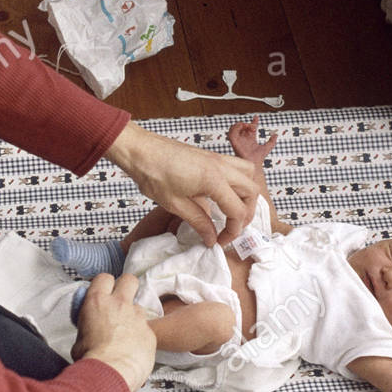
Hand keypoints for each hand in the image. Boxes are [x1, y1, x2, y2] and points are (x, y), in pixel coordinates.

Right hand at [71, 273, 156, 391]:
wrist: (111, 374)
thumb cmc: (92, 360)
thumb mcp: (78, 339)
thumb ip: (86, 328)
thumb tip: (88, 332)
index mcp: (97, 302)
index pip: (104, 278)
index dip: (104, 284)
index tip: (103, 291)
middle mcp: (120, 305)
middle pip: (129, 280)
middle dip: (126, 286)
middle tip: (121, 299)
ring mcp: (138, 318)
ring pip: (139, 307)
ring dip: (133, 316)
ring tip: (126, 333)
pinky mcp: (150, 333)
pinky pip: (146, 329)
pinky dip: (141, 336)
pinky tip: (134, 349)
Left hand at [106, 121, 259, 245]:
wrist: (139, 150)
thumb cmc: (153, 174)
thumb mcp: (175, 204)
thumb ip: (199, 221)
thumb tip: (212, 238)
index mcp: (214, 180)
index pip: (238, 211)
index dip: (232, 231)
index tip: (220, 241)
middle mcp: (221, 166)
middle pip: (251, 192)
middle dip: (246, 214)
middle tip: (231, 228)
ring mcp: (217, 158)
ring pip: (248, 175)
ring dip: (246, 195)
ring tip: (233, 210)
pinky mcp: (210, 156)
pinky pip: (236, 166)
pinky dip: (238, 181)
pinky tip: (223, 194)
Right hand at [227, 115, 276, 162]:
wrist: (254, 164)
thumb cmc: (259, 159)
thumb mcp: (267, 148)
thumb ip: (272, 141)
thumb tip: (276, 135)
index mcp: (250, 140)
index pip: (250, 128)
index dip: (253, 122)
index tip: (256, 117)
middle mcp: (243, 139)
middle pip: (242, 127)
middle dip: (247, 124)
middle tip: (254, 127)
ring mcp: (238, 140)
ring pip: (234, 128)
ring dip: (240, 125)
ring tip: (248, 127)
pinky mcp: (234, 142)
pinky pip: (231, 133)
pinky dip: (235, 128)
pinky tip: (242, 128)